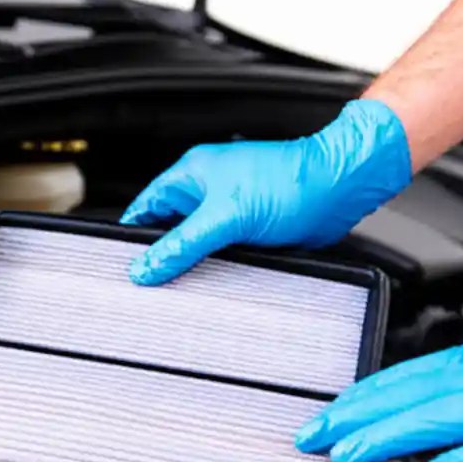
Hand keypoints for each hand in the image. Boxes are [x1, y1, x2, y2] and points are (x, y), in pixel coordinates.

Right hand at [120, 99, 411, 285]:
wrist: (338, 189)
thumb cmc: (290, 181)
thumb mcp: (226, 216)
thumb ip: (183, 244)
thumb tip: (147, 267)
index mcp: (192, 175)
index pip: (146, 207)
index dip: (132, 235)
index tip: (123, 263)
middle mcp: (209, 191)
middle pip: (170, 230)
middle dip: (163, 255)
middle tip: (153, 282)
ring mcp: (231, 211)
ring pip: (198, 245)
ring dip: (194, 263)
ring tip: (184, 286)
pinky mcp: (251, 231)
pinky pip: (224, 255)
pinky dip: (219, 268)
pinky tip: (217, 283)